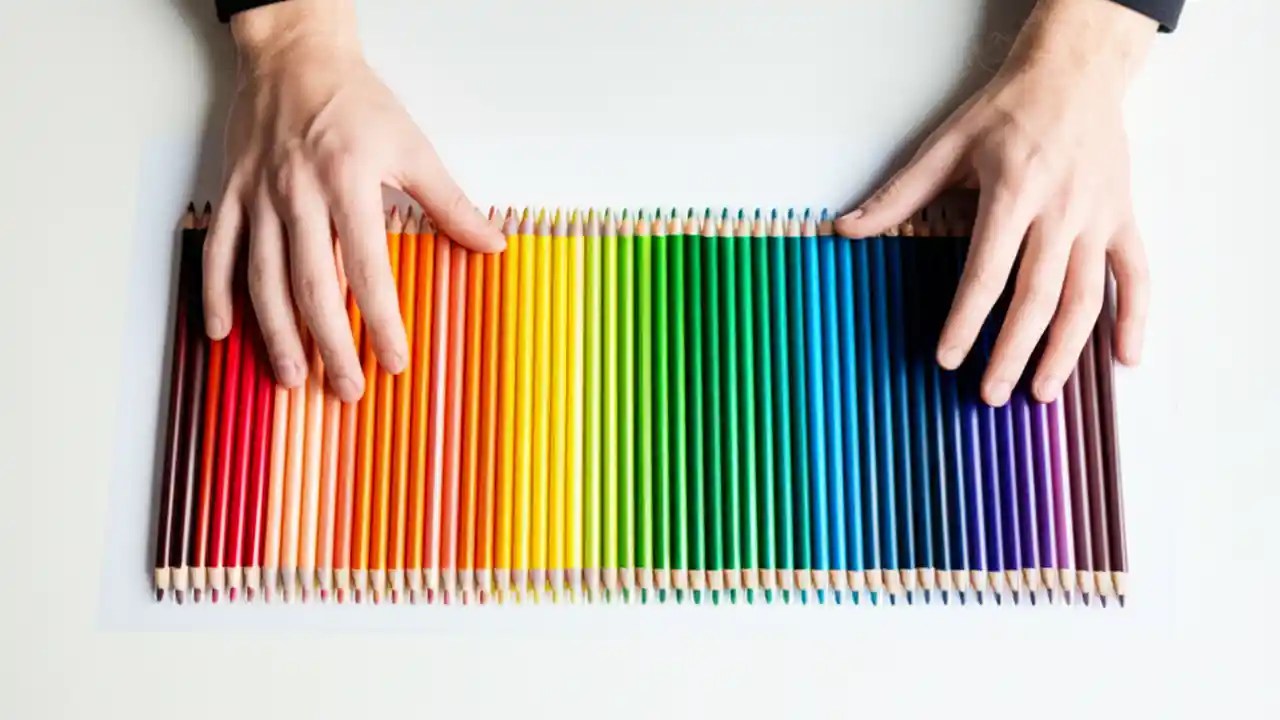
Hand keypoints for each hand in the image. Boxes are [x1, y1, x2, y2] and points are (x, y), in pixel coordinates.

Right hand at [203, 0, 503, 401]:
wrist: (294, 56)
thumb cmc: (356, 102)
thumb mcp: (412, 147)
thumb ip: (449, 202)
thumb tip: (491, 243)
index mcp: (347, 183)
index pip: (367, 267)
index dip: (380, 319)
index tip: (394, 360)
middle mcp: (298, 195)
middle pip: (312, 285)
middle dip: (329, 344)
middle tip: (346, 388)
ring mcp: (259, 197)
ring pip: (262, 278)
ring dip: (276, 334)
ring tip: (292, 377)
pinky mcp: (232, 194)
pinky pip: (217, 252)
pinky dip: (216, 295)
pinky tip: (222, 334)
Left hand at [836, 0, 1154, 405]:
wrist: (1075, 73)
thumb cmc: (1008, 109)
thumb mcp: (946, 145)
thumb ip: (898, 195)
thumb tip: (846, 228)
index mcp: (1013, 193)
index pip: (987, 271)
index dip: (966, 319)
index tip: (947, 358)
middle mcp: (1060, 212)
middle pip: (1037, 296)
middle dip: (1012, 350)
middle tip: (990, 395)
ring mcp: (1098, 219)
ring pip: (1086, 296)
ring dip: (1065, 350)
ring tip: (1040, 390)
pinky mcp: (1123, 219)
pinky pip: (1137, 274)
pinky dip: (1136, 317)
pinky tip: (1126, 359)